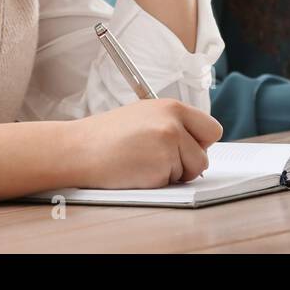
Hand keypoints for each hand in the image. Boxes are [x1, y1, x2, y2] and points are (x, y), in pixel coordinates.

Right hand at [67, 98, 222, 188]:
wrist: (78, 149)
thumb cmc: (105, 136)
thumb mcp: (144, 116)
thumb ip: (171, 124)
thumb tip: (194, 143)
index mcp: (172, 107)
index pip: (211, 128)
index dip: (200, 143)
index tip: (188, 149)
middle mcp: (174, 122)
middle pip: (205, 153)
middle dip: (192, 162)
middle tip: (167, 161)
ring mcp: (169, 143)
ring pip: (191, 171)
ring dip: (172, 174)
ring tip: (143, 163)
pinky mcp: (162, 165)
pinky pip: (172, 183)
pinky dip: (158, 183)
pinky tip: (137, 171)